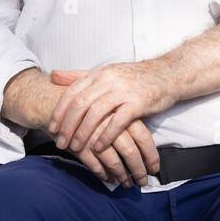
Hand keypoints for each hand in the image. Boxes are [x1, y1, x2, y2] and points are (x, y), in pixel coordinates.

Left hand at [49, 72, 159, 186]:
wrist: (167, 74)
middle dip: (68, 126)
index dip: (59, 111)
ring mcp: (123, 90)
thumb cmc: (134, 77)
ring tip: (76, 148)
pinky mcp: (138, 102)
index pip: (72, 92)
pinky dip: (106, 135)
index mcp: (98, 73)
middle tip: (60, 143)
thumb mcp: (105, 72)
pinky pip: (118, 121)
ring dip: (83, 133)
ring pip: (96, 113)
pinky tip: (99, 147)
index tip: (52, 128)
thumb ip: (79, 75)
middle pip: (81, 104)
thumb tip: (52, 75)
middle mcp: (108, 80)